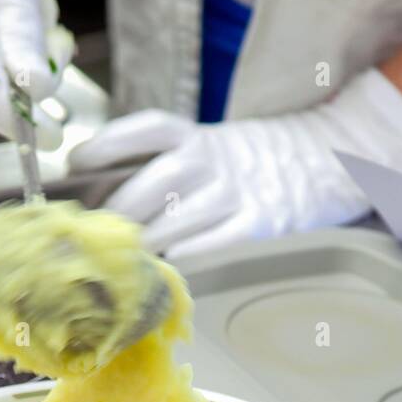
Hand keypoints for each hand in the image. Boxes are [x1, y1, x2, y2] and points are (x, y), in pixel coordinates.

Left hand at [69, 70, 401, 257]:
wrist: (324, 160)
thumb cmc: (248, 163)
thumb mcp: (208, 147)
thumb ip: (161, 166)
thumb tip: (99, 196)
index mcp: (196, 135)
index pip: (145, 131)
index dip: (107, 144)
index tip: (77, 163)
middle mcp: (213, 159)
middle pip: (149, 186)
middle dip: (115, 216)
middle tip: (93, 238)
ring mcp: (236, 193)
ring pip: (173, 223)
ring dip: (142, 246)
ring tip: (121, 262)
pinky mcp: (258, 225)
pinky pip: (207, 248)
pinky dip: (180, 261)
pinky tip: (164, 270)